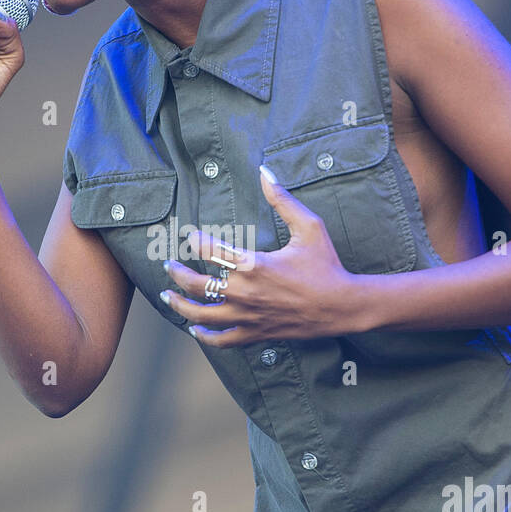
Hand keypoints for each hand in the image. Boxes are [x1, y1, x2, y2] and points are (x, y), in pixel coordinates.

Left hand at [159, 165, 374, 345]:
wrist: (342, 306)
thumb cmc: (326, 265)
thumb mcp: (309, 226)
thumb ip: (282, 199)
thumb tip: (264, 171)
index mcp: (253, 264)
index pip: (209, 250)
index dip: (194, 240)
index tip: (190, 235)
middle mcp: (244, 292)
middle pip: (196, 284)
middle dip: (176, 273)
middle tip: (168, 265)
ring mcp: (248, 316)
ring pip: (201, 315)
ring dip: (180, 305)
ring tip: (168, 296)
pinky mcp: (256, 333)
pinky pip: (222, 340)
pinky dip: (205, 337)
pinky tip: (195, 330)